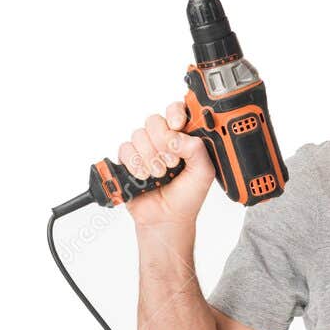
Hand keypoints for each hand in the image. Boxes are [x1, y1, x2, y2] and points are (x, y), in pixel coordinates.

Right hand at [118, 102, 214, 230]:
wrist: (167, 218)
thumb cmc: (186, 197)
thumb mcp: (203, 172)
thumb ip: (197, 149)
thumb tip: (176, 136)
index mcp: (183, 138)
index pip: (177, 110)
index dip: (175, 113)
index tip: (178, 125)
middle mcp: (163, 139)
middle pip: (155, 120)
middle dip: (162, 141)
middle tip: (171, 162)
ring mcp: (145, 148)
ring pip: (139, 134)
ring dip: (150, 156)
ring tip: (159, 174)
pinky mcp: (129, 160)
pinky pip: (125, 148)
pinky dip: (135, 163)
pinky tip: (144, 176)